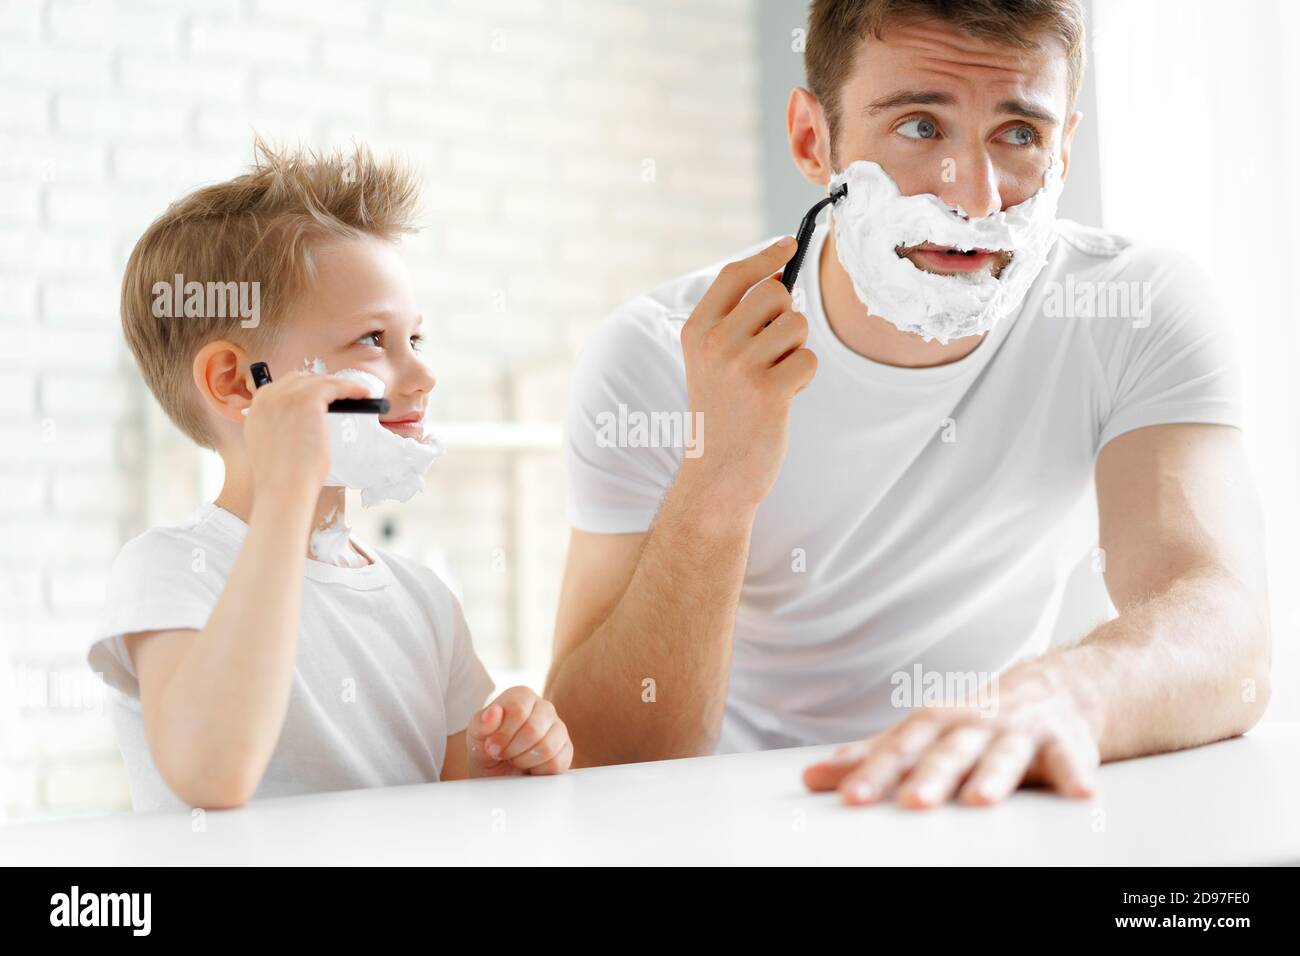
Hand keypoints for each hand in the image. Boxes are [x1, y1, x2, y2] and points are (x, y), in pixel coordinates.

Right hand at [243, 369, 373, 499]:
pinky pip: (334, 386)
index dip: (306, 388)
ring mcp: (285, 396)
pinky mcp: (307, 400)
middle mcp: (267, 397)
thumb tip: (306, 423)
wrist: (282, 489)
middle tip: (343, 394)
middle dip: (322, 384)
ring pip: (319, 381)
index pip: (284, 387)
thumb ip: (280, 428)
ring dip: (341, 385)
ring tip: (359, 394)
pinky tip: (364, 394)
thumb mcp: (272, 445)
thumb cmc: (282, 479)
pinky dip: (351, 388)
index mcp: (257, 408)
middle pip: (300, 379)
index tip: (323, 395)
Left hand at [467, 686, 571, 777]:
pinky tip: (529, 767)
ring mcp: (558, 728)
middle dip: (512, 749)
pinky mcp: (566, 750)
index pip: (518, 709)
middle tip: (503, 754)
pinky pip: (557, 763)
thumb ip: (481, 723)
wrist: (497, 771)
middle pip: (533, 729)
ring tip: (515, 759)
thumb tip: (493, 712)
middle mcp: (544, 708)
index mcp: (522, 696)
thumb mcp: (475, 736)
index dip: (503, 733)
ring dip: (524, 761)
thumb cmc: (487, 748)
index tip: (492, 746)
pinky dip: (538, 771)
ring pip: (547, 747)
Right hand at [677, 236, 817, 509]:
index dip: (766, 255)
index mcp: (696, 331)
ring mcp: (740, 367)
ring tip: (772, 380)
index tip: (789, 244)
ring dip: (795, 351)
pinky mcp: (769, 392)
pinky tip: (781, 399)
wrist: (717, 475)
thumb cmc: (723, 413)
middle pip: (775, 294)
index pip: (734, 274)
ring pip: (797, 326)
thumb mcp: (711, 360)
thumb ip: (736, 319)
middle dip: (785, 317)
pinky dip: (803, 378)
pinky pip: (808, 360)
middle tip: (771, 353)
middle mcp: (714, 343)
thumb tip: (779, 274)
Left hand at [802, 663, 1101, 808]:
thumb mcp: (922, 733)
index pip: (900, 747)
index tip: (849, 797)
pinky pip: (1072, 760)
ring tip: (982, 800)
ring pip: (1005, 754)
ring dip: (994, 776)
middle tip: (912, 802)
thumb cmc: (975, 719)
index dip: (874, 771)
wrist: (1053, 688)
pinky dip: (1076, 775)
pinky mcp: (1064, 742)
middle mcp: (975, 723)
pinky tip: (1081, 794)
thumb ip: (871, 757)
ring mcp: (1020, 730)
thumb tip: (811, 778)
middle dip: (931, 776)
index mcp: (936, 722)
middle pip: (949, 750)